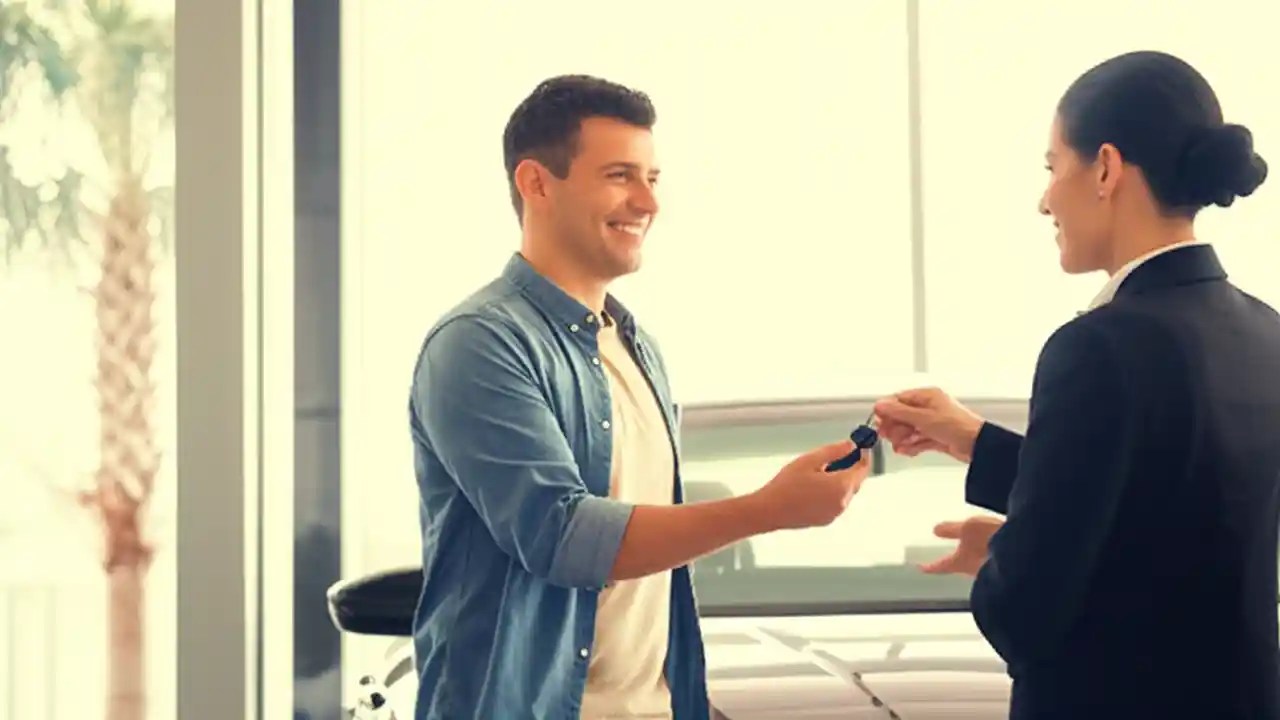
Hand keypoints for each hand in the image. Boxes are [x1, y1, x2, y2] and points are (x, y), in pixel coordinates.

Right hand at [750, 440, 872, 530]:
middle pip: (856, 480)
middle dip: (851, 466)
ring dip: (840, 479)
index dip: (863, 455)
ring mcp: (835, 513)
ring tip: (819, 471)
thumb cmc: (786, 486)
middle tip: (838, 455)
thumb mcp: (809, 460)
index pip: (863, 468)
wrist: (769, 511)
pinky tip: (814, 486)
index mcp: (841, 486)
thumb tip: (850, 446)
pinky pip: (836, 502)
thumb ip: (834, 451)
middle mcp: (842, 502)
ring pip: (846, 492)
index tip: (860, 446)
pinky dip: (832, 492)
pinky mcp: (826, 520)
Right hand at [872, 387, 984, 462]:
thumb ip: (899, 412)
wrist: (978, 445)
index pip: (899, 399)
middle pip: (902, 416)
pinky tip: (908, 451)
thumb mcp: (923, 418)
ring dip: (903, 438)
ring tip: (901, 446)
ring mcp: (933, 423)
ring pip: (910, 429)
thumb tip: (880, 405)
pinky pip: (918, 440)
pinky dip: (912, 446)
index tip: (879, 422)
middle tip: (889, 436)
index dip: (887, 411)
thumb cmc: (957, 426)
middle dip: (895, 427)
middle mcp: (930, 408)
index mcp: (927, 396)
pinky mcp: (937, 437)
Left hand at [919, 515, 1003, 575]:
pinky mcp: (1011, 568)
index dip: (931, 566)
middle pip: (964, 569)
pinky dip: (998, 557)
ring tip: (981, 552)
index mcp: (961, 563)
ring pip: (983, 568)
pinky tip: (1004, 551)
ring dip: (981, 560)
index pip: (942, 566)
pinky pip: (1000, 564)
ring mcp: (994, 572)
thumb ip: (953, 530)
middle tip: (952, 562)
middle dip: (959, 565)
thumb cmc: (995, 541)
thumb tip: (935, 530)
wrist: (1030, 553)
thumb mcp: (969, 528)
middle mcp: (977, 572)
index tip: (921, 568)